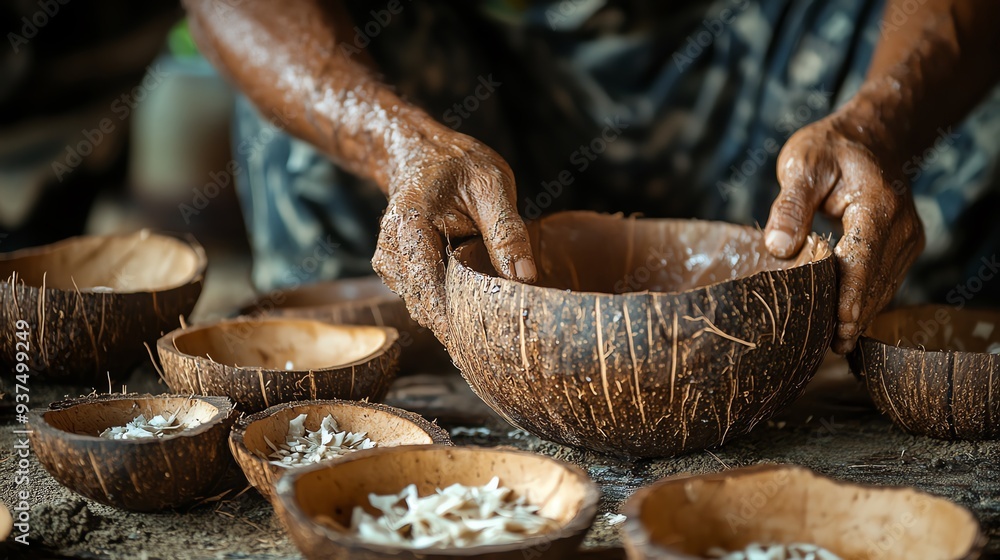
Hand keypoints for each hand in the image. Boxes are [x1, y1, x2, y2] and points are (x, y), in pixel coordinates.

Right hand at [372, 130, 536, 346]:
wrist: (419, 153)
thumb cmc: (457, 165)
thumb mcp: (492, 186)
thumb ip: (506, 231)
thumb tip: (525, 279)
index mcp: (409, 228)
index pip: (430, 291)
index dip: (458, 323)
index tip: (488, 347)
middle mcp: (391, 252)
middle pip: (427, 307)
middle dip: (463, 326)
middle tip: (505, 346)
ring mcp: (391, 266)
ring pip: (426, 310)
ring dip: (457, 318)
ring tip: (495, 326)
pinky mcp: (399, 274)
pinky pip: (426, 301)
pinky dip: (450, 307)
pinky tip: (476, 308)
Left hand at [763, 109, 924, 353]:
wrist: (871, 137)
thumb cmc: (830, 149)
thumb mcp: (801, 166)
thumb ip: (789, 206)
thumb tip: (778, 248)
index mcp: (877, 206)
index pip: (862, 261)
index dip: (849, 298)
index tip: (838, 329)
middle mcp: (902, 227)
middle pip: (874, 283)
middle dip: (850, 317)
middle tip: (822, 349)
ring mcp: (907, 240)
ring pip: (881, 289)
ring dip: (857, 315)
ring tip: (829, 345)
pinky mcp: (903, 249)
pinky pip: (882, 283)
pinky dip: (862, 302)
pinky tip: (840, 323)